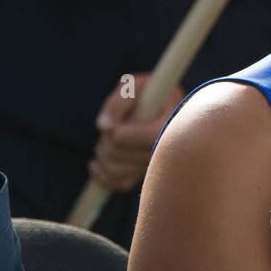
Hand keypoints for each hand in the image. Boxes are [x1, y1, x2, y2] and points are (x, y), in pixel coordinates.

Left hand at [89, 72, 184, 191]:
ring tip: (105, 141)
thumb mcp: (139, 85)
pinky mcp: (145, 177)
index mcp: (167, 128)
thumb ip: (120, 100)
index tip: (109, 123)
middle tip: (109, 127)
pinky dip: (102, 176)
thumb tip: (103, 127)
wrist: (174, 111)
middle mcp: (164, 153)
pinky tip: (96, 164)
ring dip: (102, 155)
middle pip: (115, 152)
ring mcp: (155, 167)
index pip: (124, 138)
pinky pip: (119, 185)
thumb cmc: (153, 94)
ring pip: (114, 171)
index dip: (114, 129)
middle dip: (105, 138)